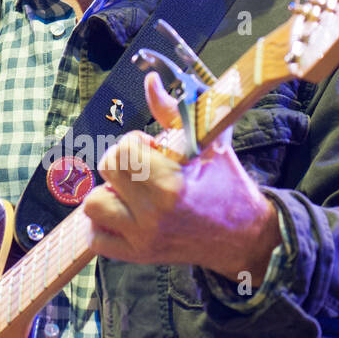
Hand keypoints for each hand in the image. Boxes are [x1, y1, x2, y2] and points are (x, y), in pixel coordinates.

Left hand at [83, 72, 280, 283]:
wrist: (245, 236)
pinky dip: (103, 225)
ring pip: (93, 205)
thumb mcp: (210, 142)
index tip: (154, 150)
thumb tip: (150, 81)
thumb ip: (174, 110)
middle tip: (143, 168)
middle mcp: (153, 213)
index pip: (123, 149)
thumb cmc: (228, 184)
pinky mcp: (138, 256)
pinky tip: (124, 214)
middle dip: (122, 161)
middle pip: (107, 170)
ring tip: (132, 193)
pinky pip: (96, 238)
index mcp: (171, 184)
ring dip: (109, 193)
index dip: (136, 142)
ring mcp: (143, 238)